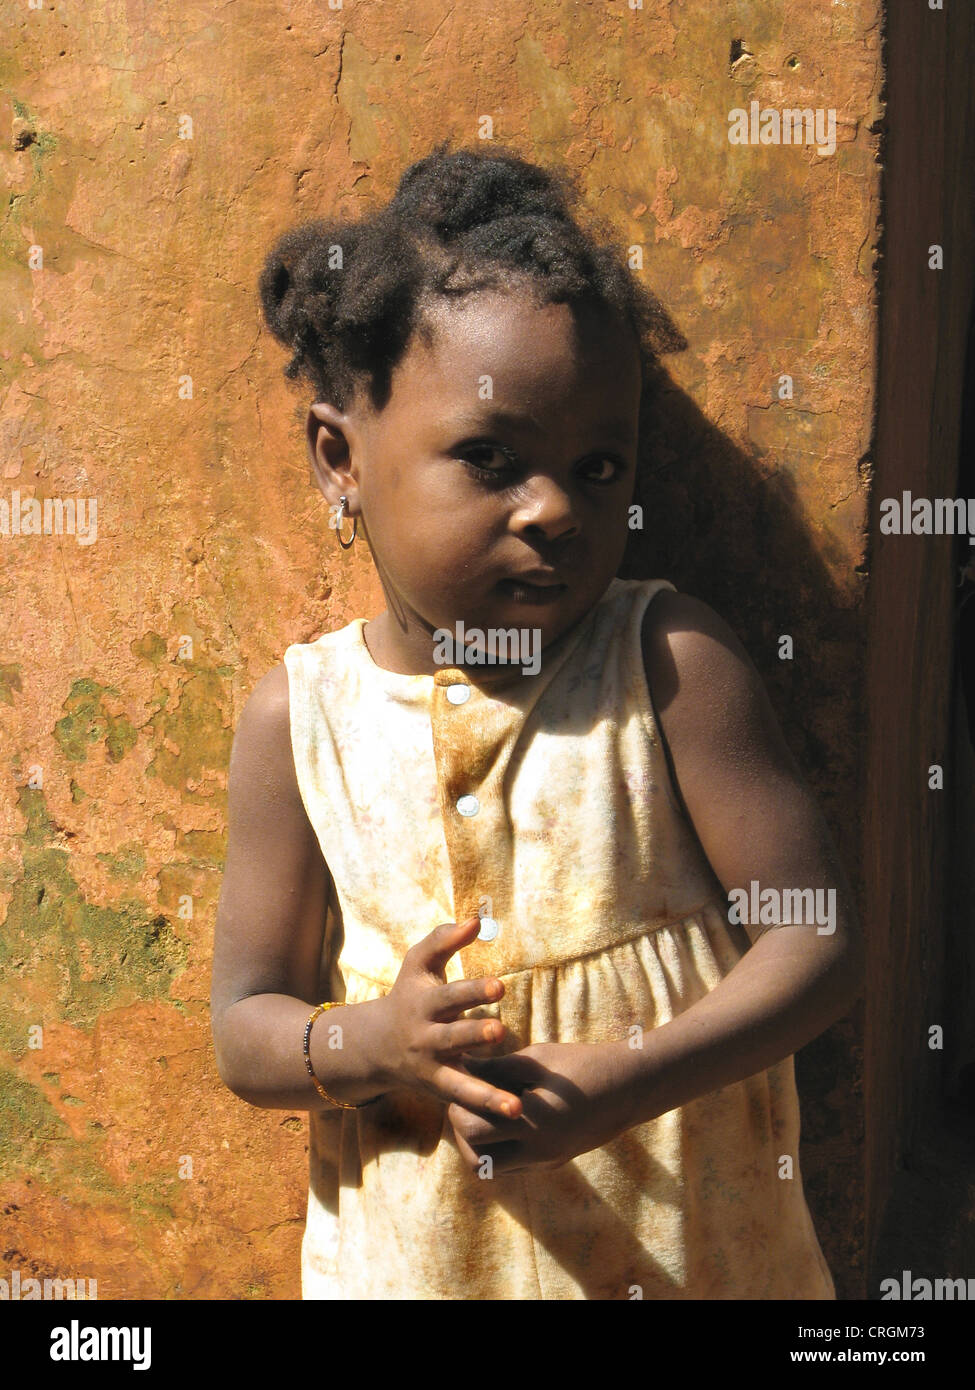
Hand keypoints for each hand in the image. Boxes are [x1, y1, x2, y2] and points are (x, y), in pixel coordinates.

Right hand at [368, 916, 524, 1119]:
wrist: (374, 1046)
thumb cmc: (408, 994)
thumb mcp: (418, 963)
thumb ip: (444, 939)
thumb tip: (477, 920)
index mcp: (424, 1004)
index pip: (450, 995)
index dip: (474, 991)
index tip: (501, 985)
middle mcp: (426, 1038)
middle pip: (452, 1037)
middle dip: (475, 1034)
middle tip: (500, 1030)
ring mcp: (432, 1068)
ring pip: (458, 1080)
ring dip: (485, 1090)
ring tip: (514, 1103)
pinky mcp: (441, 1090)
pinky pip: (464, 1100)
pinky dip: (488, 1107)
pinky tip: (516, 1112)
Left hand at [446, 1041, 629, 1177]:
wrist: (627, 1089)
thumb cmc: (581, 1065)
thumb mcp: (537, 1060)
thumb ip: (496, 1067)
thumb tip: (460, 1065)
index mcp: (532, 1120)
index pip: (473, 1130)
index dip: (459, 1108)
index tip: (461, 1085)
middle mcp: (537, 1149)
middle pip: (476, 1157)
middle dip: (463, 1130)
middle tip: (466, 1102)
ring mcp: (545, 1160)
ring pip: (491, 1169)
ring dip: (478, 1145)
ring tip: (483, 1113)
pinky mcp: (552, 1163)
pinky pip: (511, 1166)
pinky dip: (498, 1149)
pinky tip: (503, 1120)